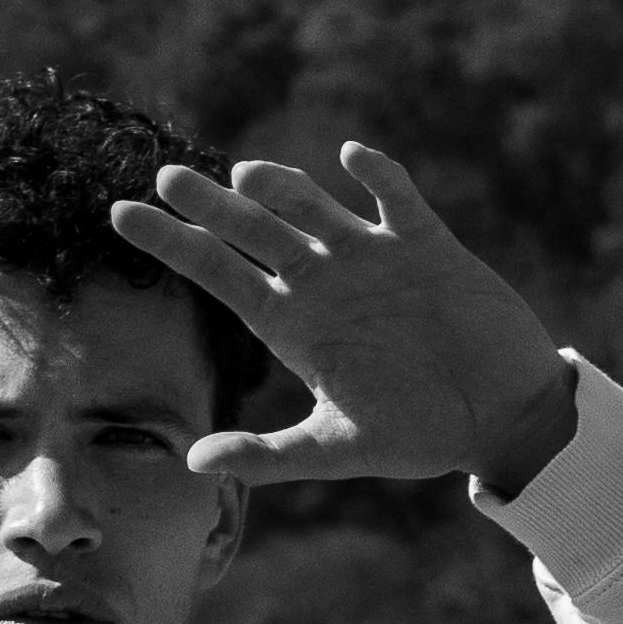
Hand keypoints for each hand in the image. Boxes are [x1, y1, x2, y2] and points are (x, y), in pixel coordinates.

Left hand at [108, 143, 572, 498]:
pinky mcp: (427, 245)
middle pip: (255, 231)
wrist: (501, 417)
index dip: (171, 246)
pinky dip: (378, 177)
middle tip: (166, 177)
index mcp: (296, 327)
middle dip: (211, 206)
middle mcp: (325, 284)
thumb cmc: (422, 437)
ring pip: (314, 206)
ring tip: (246, 175)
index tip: (121, 215)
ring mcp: (374, 259)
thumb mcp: (337, 450)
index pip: (219, 275)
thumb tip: (193, 464)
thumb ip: (267, 455)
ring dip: (284, 188)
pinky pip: (397, 198)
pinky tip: (353, 159)